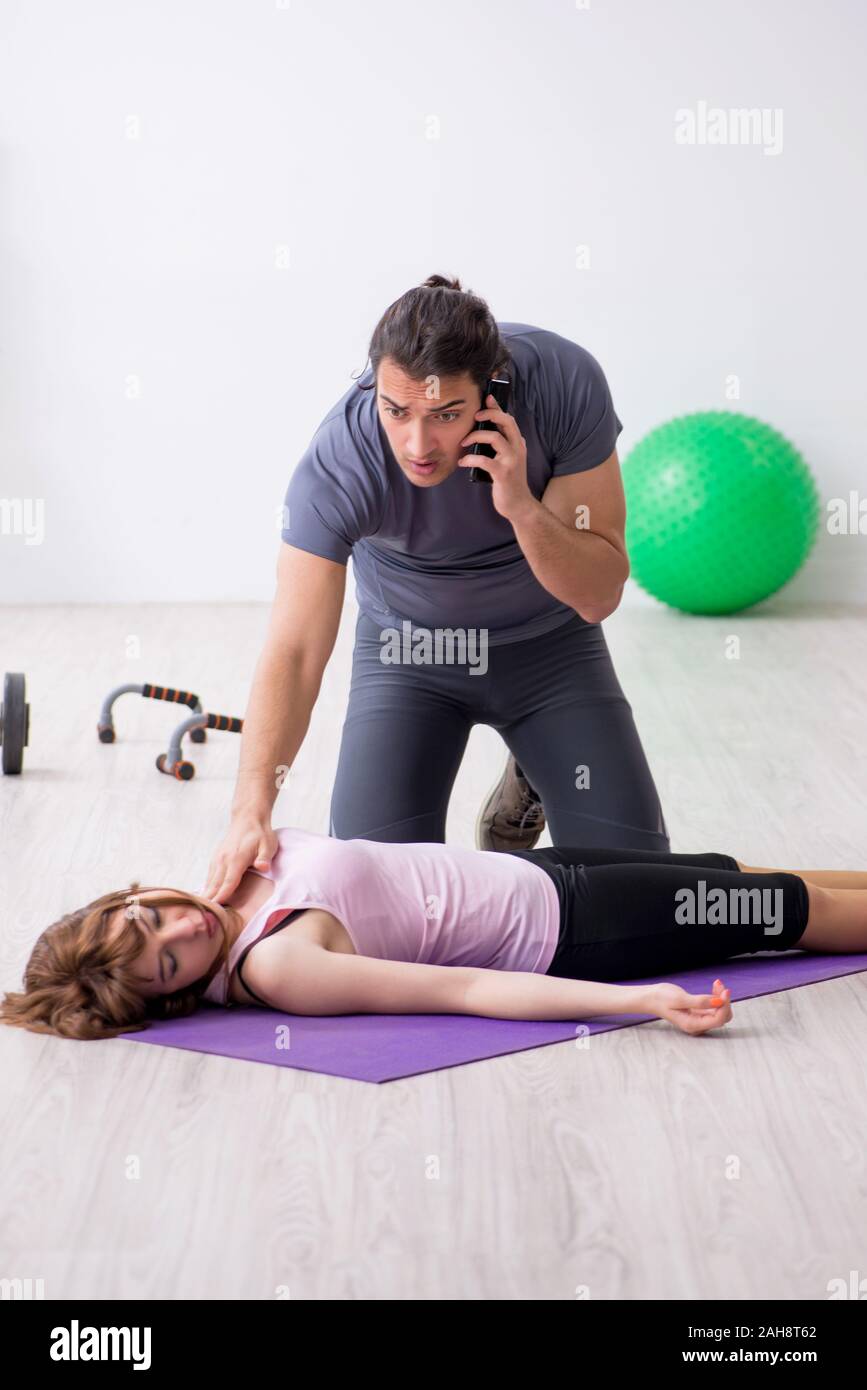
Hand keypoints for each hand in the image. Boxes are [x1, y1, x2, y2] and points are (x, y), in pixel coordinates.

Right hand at [200, 814, 278, 904]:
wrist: (247, 818)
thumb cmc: (260, 833)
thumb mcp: (268, 844)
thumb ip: (265, 857)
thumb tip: (263, 867)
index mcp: (236, 859)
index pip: (228, 882)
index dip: (222, 896)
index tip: (214, 910)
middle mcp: (223, 860)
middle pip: (215, 884)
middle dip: (209, 900)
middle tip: (203, 917)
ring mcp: (218, 858)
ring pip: (210, 880)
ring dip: (206, 894)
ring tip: (201, 911)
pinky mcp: (216, 857)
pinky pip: (210, 875)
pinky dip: (207, 886)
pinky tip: (205, 895)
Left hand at [457, 393, 533, 522]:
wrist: (519, 505)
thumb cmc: (509, 482)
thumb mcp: (508, 460)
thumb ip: (501, 447)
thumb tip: (484, 434)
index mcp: (518, 444)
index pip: (509, 419)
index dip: (498, 407)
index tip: (487, 398)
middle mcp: (518, 449)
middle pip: (506, 422)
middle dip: (489, 414)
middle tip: (475, 416)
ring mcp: (512, 461)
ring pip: (495, 438)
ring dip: (475, 436)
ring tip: (463, 442)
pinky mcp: (503, 474)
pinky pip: (484, 460)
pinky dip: (470, 459)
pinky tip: (462, 462)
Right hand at [651, 978, 732, 1034]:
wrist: (651, 998)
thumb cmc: (662, 999)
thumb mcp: (680, 999)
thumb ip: (700, 1002)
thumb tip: (719, 1002)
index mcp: (693, 1025)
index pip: (718, 1019)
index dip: (724, 1005)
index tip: (725, 990)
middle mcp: (698, 1025)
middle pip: (722, 1017)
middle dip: (724, 1001)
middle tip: (719, 985)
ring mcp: (699, 1019)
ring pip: (720, 1011)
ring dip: (721, 997)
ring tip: (717, 983)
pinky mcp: (699, 1013)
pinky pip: (714, 1007)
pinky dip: (717, 996)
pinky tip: (715, 986)